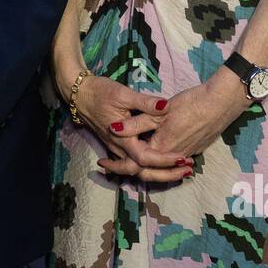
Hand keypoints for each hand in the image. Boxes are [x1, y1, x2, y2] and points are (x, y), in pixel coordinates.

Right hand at [70, 73, 188, 181]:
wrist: (79, 95)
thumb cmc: (100, 92)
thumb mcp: (122, 93)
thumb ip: (144, 102)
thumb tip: (165, 106)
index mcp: (122, 138)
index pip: (145, 158)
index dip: (164, 160)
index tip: (182, 157)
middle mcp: (119, 148)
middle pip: (143, 171)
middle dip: (166, 174)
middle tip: (188, 170)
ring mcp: (118, 149)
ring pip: (139, 170)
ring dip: (160, 172)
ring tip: (181, 169)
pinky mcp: (118, 146)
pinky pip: (135, 162)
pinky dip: (151, 166)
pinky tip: (165, 163)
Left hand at [95, 72, 248, 182]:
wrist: (221, 104)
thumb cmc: (191, 104)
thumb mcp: (161, 111)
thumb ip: (137, 122)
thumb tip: (113, 129)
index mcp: (162, 148)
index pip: (134, 164)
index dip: (117, 165)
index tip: (102, 164)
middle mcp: (173, 156)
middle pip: (145, 172)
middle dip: (126, 170)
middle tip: (108, 167)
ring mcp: (186, 154)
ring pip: (159, 168)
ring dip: (142, 167)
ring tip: (125, 161)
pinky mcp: (194, 149)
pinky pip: (170, 161)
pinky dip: (157, 161)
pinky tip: (152, 151)